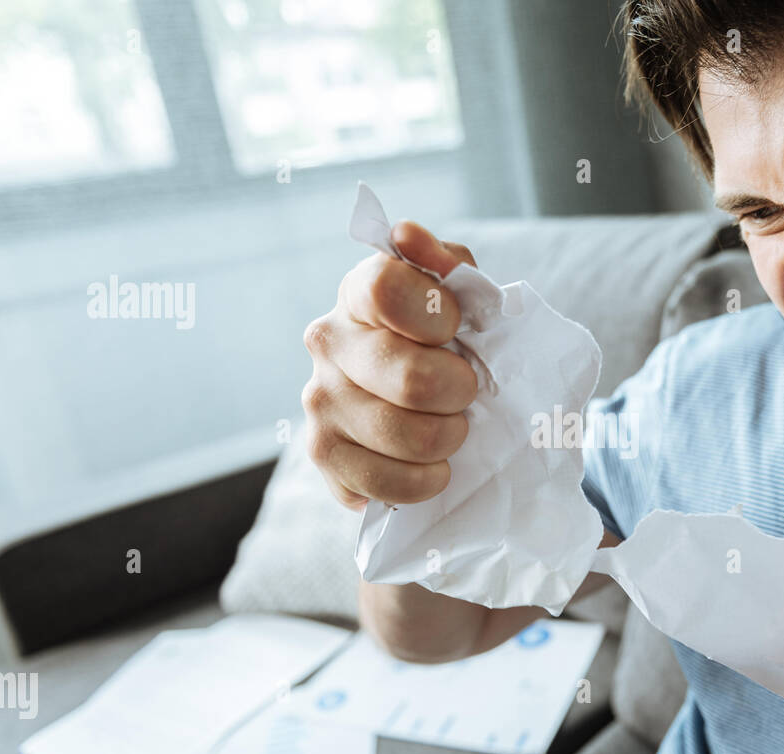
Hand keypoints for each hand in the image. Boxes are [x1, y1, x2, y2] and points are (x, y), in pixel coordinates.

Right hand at [302, 222, 478, 508]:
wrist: (418, 401)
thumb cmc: (443, 340)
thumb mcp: (458, 294)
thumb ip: (448, 264)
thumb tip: (408, 236)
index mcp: (358, 293)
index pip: (388, 289)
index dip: (440, 314)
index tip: (456, 328)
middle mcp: (326, 343)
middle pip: (411, 378)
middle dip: (459, 390)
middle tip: (465, 391)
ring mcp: (318, 404)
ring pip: (405, 436)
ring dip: (448, 439)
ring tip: (452, 429)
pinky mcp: (324, 459)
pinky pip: (386, 486)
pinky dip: (424, 482)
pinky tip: (432, 467)